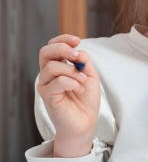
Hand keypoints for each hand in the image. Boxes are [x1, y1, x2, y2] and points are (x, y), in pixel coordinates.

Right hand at [37, 34, 99, 156]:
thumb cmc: (86, 100)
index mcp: (58, 67)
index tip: (77, 40)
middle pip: (45, 52)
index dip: (62, 40)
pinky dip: (72, 82)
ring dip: (72, 71)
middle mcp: (48, 75)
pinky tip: (78, 89)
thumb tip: (78, 50)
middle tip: (76, 56)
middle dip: (62, 49)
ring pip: (52, 67)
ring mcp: (46, 85)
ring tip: (82, 80)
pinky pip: (57, 82)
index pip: (52, 47)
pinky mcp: (47, 96)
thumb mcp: (90, 76)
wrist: (85, 122)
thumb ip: (84, 62)